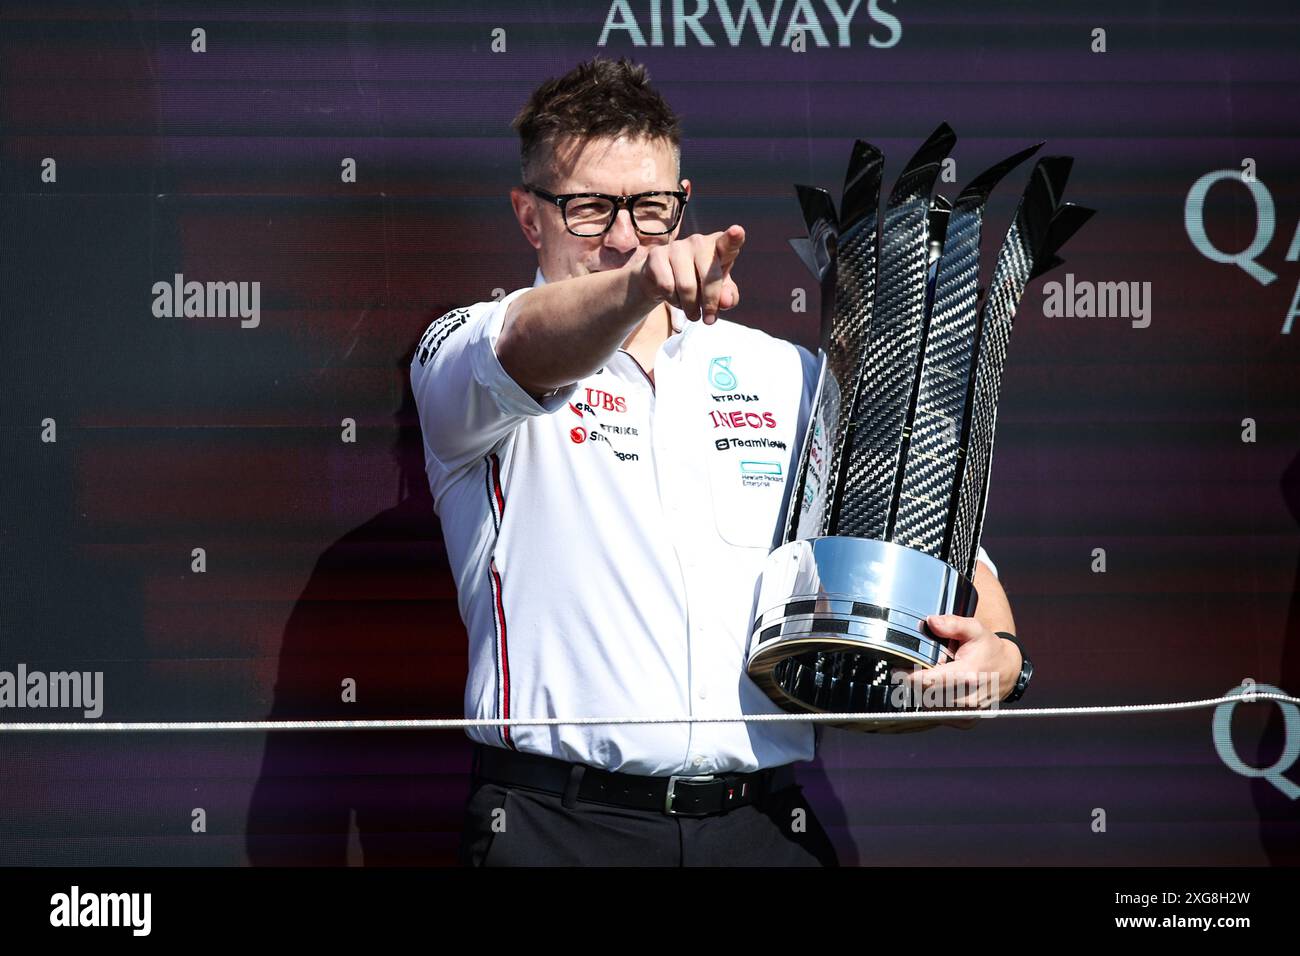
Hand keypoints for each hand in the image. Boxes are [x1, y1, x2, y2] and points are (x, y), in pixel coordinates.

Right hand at [629, 224, 743, 323]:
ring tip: (692, 312)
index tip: (737, 231)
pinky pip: (667, 287)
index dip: (734, 237)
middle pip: (708, 277)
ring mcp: (676, 246)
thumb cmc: (697, 283)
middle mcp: (699, 242)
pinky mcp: (656, 255)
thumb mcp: (718, 292)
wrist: (661, 280)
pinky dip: (673, 301)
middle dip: (710, 303)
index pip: (729, 242)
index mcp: (718, 247)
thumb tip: (725, 302)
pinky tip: (675, 298)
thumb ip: (728, 297)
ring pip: (687, 286)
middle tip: (708, 319)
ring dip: (690, 307)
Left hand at [892, 614, 1022, 729]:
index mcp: (968, 674)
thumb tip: (930, 622)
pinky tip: (940, 690)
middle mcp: (969, 697)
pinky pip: (938, 714)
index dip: (908, 676)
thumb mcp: (974, 629)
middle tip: (917, 668)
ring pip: (930, 706)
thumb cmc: (988, 648)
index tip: (897, 669)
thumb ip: (952, 624)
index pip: (928, 681)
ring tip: (933, 677)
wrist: (1008, 670)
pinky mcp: (966, 720)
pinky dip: (934, 703)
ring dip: (924, 693)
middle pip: (926, 694)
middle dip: (916, 682)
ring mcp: (968, 712)